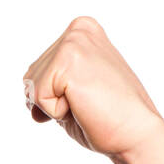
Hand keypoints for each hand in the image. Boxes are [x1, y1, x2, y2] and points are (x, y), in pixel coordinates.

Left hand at [22, 16, 163, 158]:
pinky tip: (83, 106)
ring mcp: (73, 41)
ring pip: (32, 87)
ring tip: (87, 103)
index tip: (88, 96)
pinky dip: (55, 112)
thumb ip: (52, 81)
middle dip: (51, 101)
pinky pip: (37, 98)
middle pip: (30, 77)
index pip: (38, 71)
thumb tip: (27, 91)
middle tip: (89, 103)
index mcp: (81, 31)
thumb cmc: (108, 119)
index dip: (54, 96)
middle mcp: (77, 30)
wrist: (136, 133)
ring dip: (53, 106)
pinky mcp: (68, 59)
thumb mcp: (73, 91)